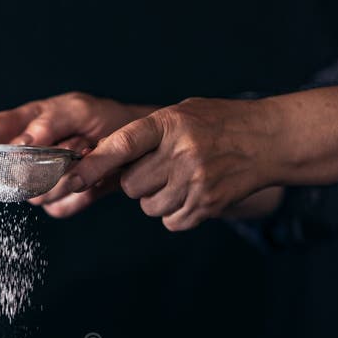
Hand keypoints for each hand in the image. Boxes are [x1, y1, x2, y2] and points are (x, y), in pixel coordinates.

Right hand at [0, 92, 153, 215]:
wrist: (141, 151)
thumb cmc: (109, 121)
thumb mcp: (81, 111)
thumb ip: (49, 124)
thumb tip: (20, 143)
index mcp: (28, 124)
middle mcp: (29, 154)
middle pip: (9, 172)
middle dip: (37, 168)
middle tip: (70, 153)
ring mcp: (43, 180)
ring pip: (35, 194)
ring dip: (65, 180)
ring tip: (89, 160)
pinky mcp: (61, 201)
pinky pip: (58, 209)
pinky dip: (80, 198)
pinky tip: (94, 185)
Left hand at [57, 96, 282, 229]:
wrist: (267, 140)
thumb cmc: (217, 124)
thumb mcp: (181, 115)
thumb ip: (144, 135)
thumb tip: (99, 161)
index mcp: (169, 124)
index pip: (122, 146)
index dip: (93, 165)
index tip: (70, 179)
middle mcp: (181, 153)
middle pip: (131, 186)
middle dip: (139, 181)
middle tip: (161, 167)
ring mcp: (195, 182)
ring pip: (149, 207)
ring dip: (158, 198)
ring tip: (182, 177)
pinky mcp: (206, 205)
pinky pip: (171, 222)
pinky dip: (177, 213)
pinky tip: (193, 193)